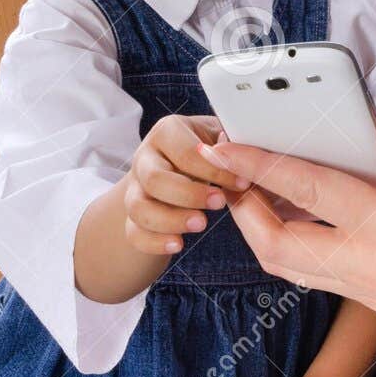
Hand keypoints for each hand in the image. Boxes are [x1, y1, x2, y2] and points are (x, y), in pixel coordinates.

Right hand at [124, 114, 229, 256]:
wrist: (178, 169)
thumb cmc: (207, 151)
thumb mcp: (219, 139)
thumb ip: (229, 145)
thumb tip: (236, 154)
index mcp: (168, 131)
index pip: (187, 152)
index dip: (216, 169)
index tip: (242, 182)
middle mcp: (145, 157)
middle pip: (155, 179)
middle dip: (190, 195)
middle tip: (219, 203)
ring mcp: (135, 188)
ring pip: (138, 208)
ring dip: (171, 220)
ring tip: (201, 224)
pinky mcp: (133, 216)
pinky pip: (133, 233)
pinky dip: (154, 242)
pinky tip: (178, 244)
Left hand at [199, 108, 375, 373]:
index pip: (308, 190)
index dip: (258, 164)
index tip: (223, 142)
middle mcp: (366, 266)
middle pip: (275, 242)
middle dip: (241, 204)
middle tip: (230, 167)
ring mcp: (364, 289)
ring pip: (286, 265)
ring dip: (259, 228)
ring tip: (254, 187)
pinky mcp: (370, 301)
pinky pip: (310, 274)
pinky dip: (288, 244)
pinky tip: (298, 215)